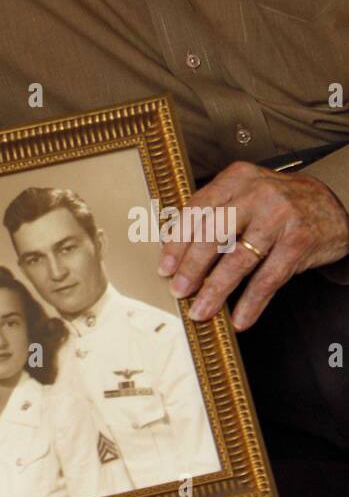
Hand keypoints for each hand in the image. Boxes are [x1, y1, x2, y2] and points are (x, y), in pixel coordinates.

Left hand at [158, 161, 348, 329]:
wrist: (332, 206)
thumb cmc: (278, 203)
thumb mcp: (246, 193)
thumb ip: (215, 212)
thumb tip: (173, 244)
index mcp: (237, 177)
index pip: (198, 209)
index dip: (178, 241)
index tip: (164, 266)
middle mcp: (257, 194)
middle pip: (214, 234)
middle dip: (192, 267)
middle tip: (178, 290)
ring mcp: (280, 218)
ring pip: (239, 260)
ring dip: (216, 290)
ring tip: (202, 310)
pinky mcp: (298, 243)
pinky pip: (269, 279)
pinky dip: (252, 303)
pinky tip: (240, 319)